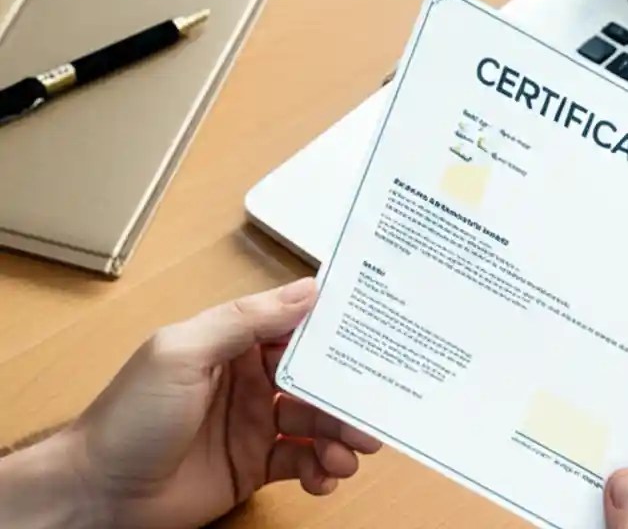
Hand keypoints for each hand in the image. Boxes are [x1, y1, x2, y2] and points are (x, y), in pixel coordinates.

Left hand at [63, 278, 379, 526]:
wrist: (95, 494)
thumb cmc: (127, 417)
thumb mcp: (182, 353)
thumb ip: (245, 320)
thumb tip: (306, 289)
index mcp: (232, 345)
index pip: (297, 330)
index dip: (336, 335)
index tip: (375, 337)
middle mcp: (249, 381)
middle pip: (317, 380)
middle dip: (349, 395)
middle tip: (374, 413)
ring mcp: (254, 425)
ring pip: (317, 423)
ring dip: (341, 435)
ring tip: (352, 453)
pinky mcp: (255, 467)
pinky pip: (303, 463)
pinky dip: (322, 469)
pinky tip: (326, 476)